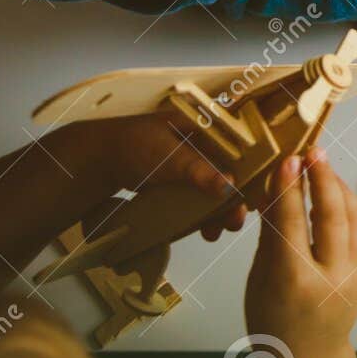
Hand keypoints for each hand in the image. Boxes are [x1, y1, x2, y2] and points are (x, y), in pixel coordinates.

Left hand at [65, 112, 245, 240]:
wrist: (99, 159)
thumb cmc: (134, 145)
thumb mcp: (171, 156)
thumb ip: (200, 170)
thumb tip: (229, 186)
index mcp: (208, 126)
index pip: (243, 146)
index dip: (254, 170)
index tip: (257, 195)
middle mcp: (205, 142)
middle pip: (232, 171)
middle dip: (235, 198)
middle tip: (235, 221)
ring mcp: (192, 161)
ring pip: (216, 186)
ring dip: (219, 209)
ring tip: (217, 231)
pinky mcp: (181, 178)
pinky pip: (199, 195)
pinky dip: (203, 211)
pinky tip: (203, 228)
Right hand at [245, 149, 356, 357]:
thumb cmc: (272, 322)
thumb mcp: (259, 281)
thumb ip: (270, 237)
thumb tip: (273, 191)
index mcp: (294, 283)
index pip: (292, 226)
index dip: (289, 189)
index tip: (287, 160)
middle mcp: (330, 277)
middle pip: (331, 217)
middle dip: (322, 179)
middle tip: (312, 152)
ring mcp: (354, 275)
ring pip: (351, 219)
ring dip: (337, 187)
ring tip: (322, 164)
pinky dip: (345, 207)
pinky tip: (332, 190)